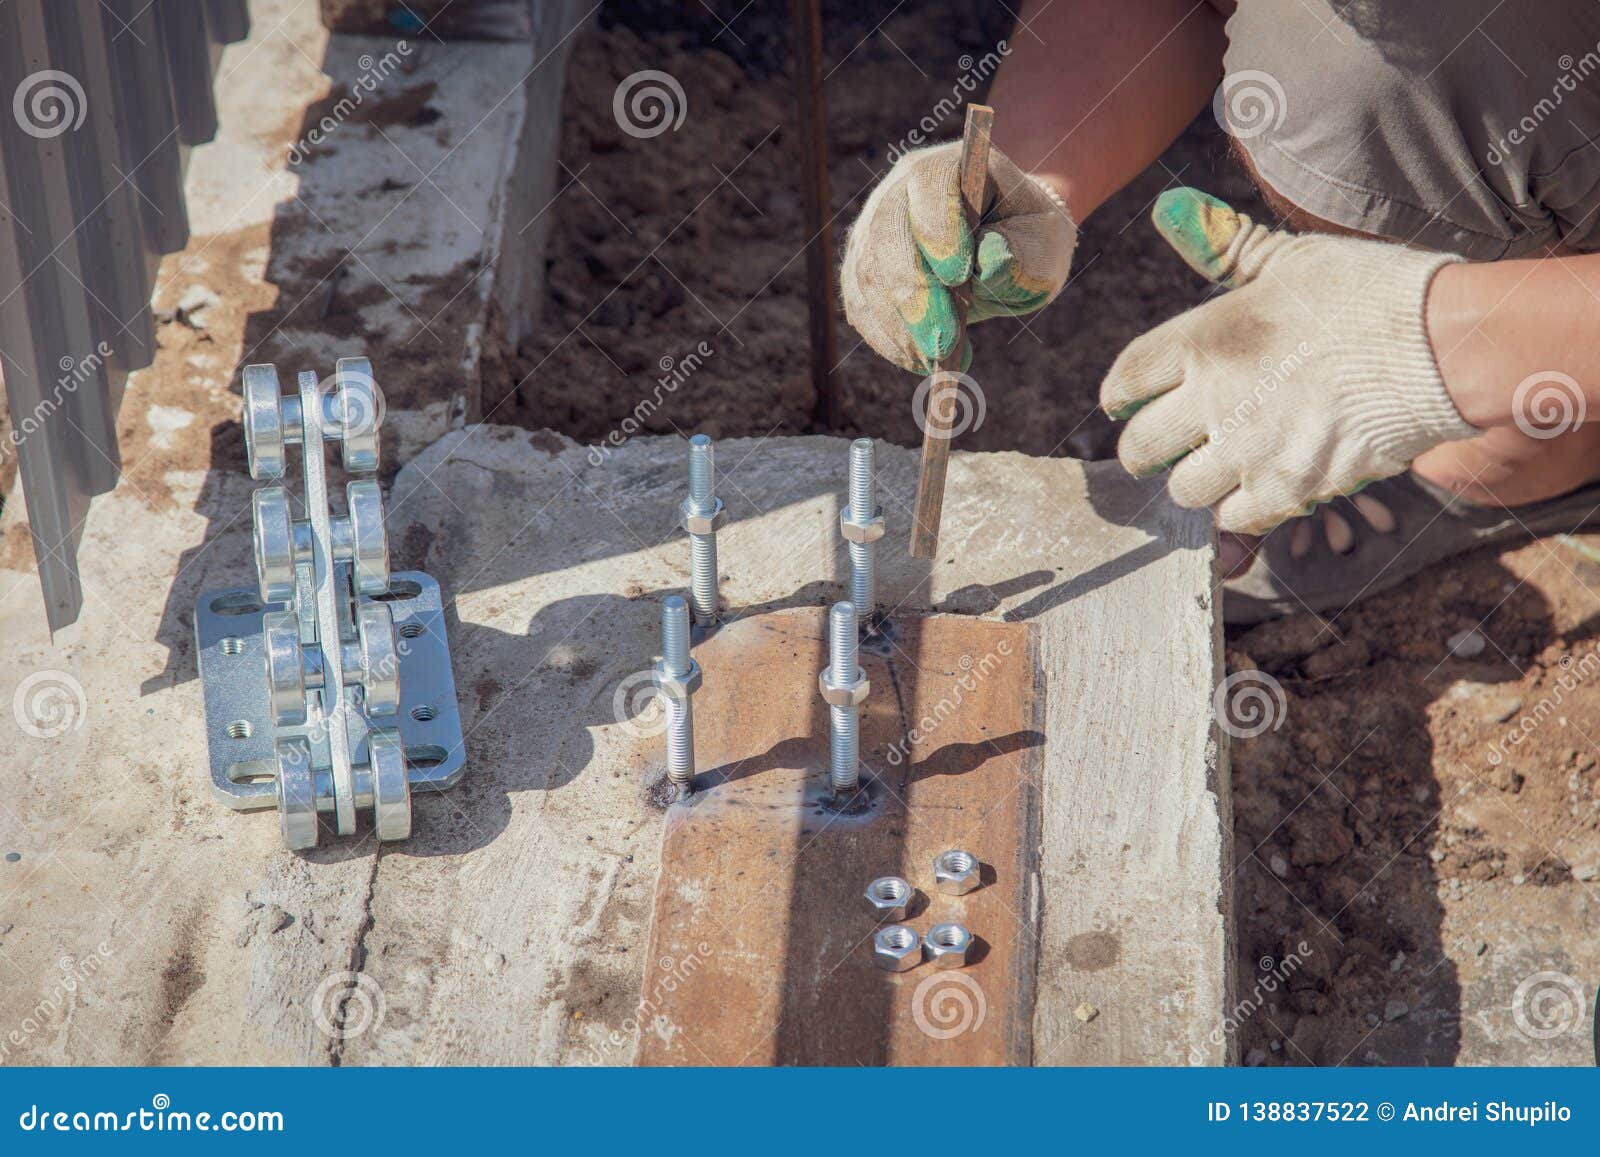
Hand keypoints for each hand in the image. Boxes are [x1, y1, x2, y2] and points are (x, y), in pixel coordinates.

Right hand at [840, 141, 1076, 372]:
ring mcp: (872, 232)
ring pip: (867, 276)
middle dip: (915, 293)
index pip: (930, 185)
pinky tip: (918, 361)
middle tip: (942, 342)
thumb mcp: (1045, 241)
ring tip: (936, 360)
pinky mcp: (862, 272)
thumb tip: (992, 264)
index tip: (960, 276)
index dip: (940, 228)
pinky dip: (887, 339)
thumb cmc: (1025, 235)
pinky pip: (861, 307)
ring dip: (899, 325)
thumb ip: (1026, 252)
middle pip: (888, 235)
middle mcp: (897, 193)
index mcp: (947, 168)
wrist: (1003, 239)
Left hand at [1101, 189, 1478, 533]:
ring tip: (1218, 467)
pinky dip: (1239, 511)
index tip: (1127, 403)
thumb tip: (1169, 209)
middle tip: (1165, 447)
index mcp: (1203, 339)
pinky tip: (1258, 488)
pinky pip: (1233, 520)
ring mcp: (1248, 450)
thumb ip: (1223, 247)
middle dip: (1145, 450)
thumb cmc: (1368, 294)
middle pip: (1139, 448)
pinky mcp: (1288, 488)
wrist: (1443, 347)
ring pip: (1183, 490)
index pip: (1125, 380)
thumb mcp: (1289, 259)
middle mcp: (1212, 399)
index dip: (1121, 395)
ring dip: (1195, 482)